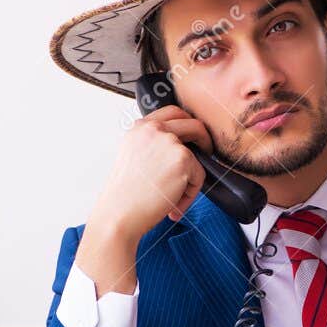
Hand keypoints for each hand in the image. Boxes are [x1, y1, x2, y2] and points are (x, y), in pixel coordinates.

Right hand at [77, 106, 212, 294]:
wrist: (119, 214)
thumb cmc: (125, 195)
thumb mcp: (133, 158)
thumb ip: (154, 146)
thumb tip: (181, 147)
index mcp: (139, 128)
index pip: (172, 112)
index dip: (188, 124)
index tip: (194, 138)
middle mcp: (154, 129)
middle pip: (193, 124)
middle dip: (204, 139)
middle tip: (206, 154)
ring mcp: (169, 142)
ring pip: (198, 156)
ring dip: (191, 178)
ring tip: (174, 199)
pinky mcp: (183, 159)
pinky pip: (199, 176)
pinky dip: (190, 194)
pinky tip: (172, 206)